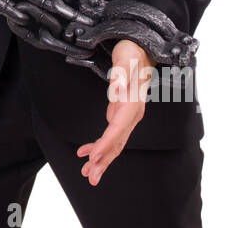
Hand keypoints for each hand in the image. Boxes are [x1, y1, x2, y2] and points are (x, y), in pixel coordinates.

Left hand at [75, 39, 153, 185]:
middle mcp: (132, 114)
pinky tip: (86, 154)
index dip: (106, 144)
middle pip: (117, 142)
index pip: (118, 128)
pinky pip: (111, 136)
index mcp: (132, 103)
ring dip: (101, 160)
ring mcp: (127, 116)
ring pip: (114, 143)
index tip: (93, 157)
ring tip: (88, 174)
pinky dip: (99, 146)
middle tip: (91, 177)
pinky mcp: (121, 115)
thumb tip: (116, 88)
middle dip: (104, 161)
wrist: (140, 50)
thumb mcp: (126, 58)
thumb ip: (121, 73)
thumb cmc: (132, 53)